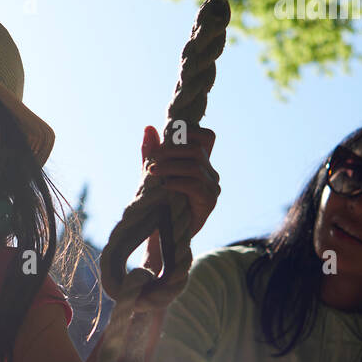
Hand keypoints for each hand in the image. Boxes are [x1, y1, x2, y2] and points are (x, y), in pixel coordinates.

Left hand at [140, 124, 219, 268]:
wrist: (162, 234)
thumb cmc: (157, 202)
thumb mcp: (152, 173)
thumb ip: (152, 152)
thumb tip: (149, 127)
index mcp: (200, 161)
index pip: (206, 136)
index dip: (190, 131)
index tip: (168, 136)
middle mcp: (210, 172)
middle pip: (197, 149)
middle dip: (172, 150)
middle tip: (152, 160)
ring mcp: (212, 187)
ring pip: (195, 166)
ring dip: (170, 166)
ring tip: (152, 172)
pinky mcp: (209, 202)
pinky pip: (195, 185)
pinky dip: (177, 182)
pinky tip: (164, 186)